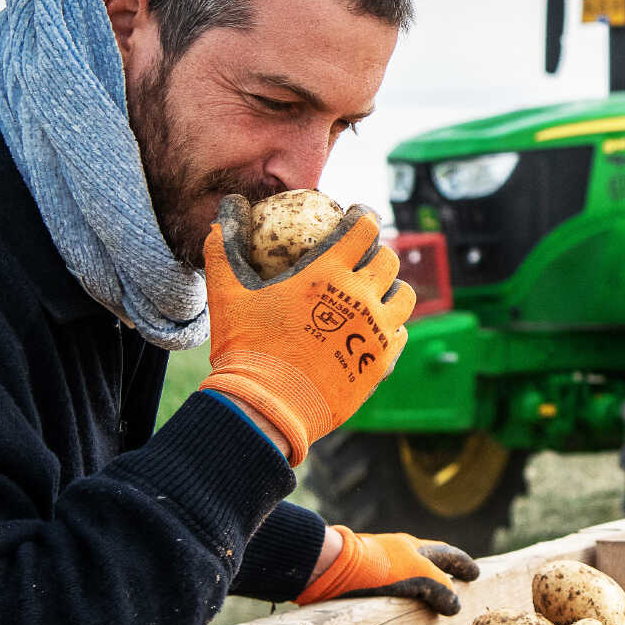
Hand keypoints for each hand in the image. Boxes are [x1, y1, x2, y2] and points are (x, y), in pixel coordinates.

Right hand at [200, 195, 413, 464]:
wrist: (267, 407)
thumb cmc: (246, 348)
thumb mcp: (226, 296)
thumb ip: (224, 252)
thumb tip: (220, 220)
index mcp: (327, 274)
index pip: (364, 229)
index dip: (364, 218)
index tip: (360, 218)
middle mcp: (360, 297)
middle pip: (389, 261)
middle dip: (379, 253)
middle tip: (365, 259)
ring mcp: (374, 331)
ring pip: (404, 297)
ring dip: (393, 289)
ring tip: (377, 293)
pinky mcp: (380, 362)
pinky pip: (400, 334)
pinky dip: (391, 327)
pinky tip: (375, 329)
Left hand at [295, 526, 480, 613]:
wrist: (328, 568)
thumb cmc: (377, 569)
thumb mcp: (419, 576)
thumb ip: (442, 588)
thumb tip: (455, 606)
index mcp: (415, 549)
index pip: (448, 554)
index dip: (464, 564)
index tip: (476, 573)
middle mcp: (398, 554)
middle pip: (427, 562)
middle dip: (443, 573)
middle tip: (456, 584)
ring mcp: (378, 566)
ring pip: (406, 575)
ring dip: (420, 587)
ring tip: (427, 604)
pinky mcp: (359, 581)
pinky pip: (387, 589)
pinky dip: (400, 597)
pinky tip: (396, 610)